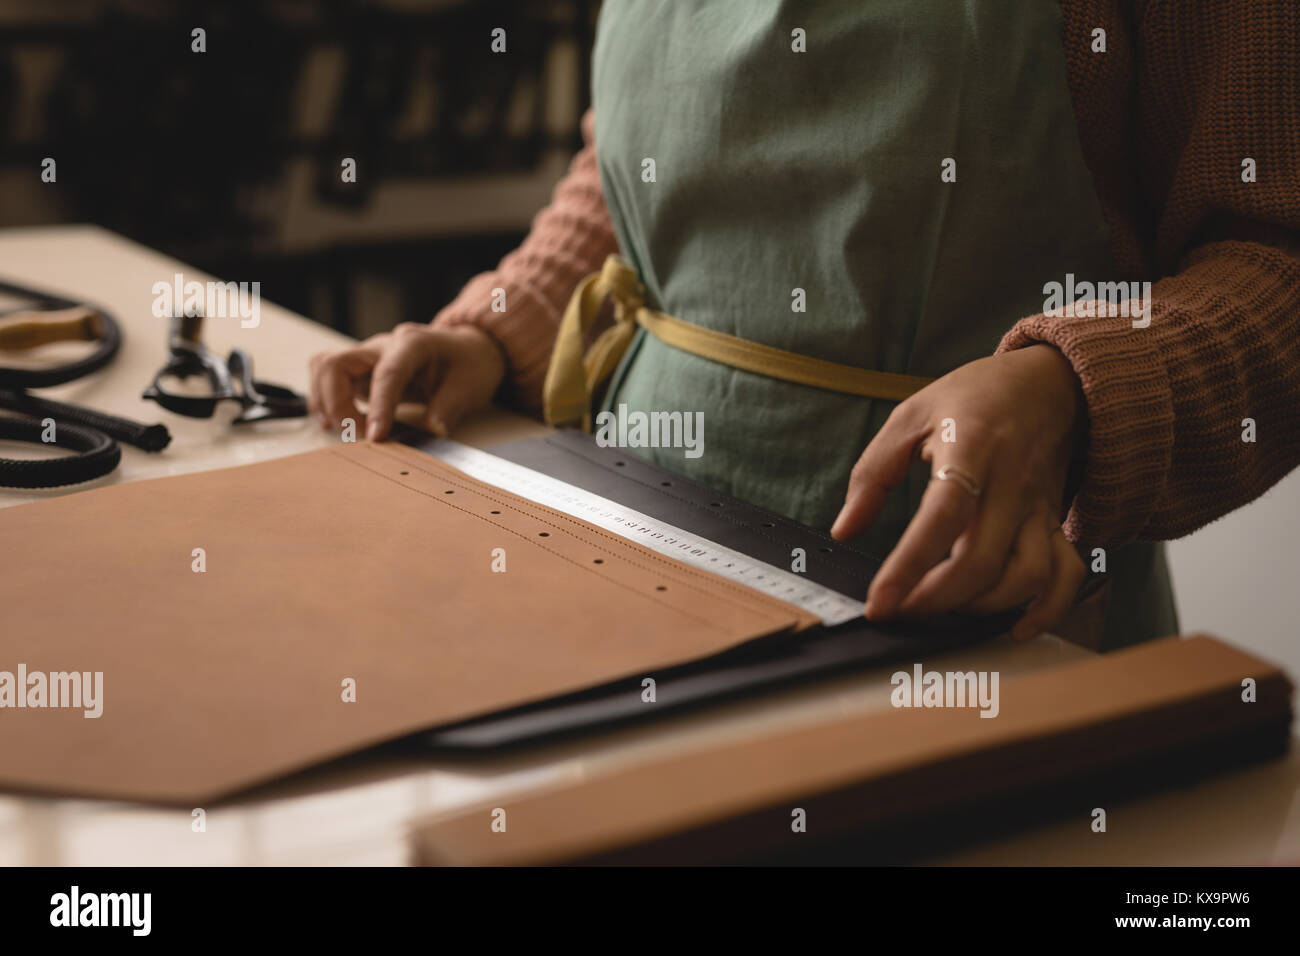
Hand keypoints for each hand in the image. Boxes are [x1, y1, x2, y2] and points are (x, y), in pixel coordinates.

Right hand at [308, 323, 505, 440]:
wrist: (466, 349)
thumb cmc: (469, 364)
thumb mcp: (470, 385)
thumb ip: (450, 407)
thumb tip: (434, 430)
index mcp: (412, 344)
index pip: (386, 373)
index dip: (378, 406)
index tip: (375, 438)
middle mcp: (382, 346)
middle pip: (337, 365)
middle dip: (338, 405)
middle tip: (360, 437)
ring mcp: (367, 357)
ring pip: (324, 368)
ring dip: (326, 402)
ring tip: (345, 431)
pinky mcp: (359, 371)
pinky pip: (326, 377)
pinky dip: (324, 400)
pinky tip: (335, 422)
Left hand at [831, 345, 1086, 640]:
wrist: (1047, 382)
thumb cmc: (972, 398)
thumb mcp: (910, 416)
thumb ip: (873, 474)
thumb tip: (844, 530)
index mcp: (971, 449)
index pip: (943, 516)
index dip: (911, 564)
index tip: (880, 602)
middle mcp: (1012, 483)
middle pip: (983, 559)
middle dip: (937, 599)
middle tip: (900, 611)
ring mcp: (1040, 506)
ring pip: (1027, 574)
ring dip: (983, 607)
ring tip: (942, 609)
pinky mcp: (1057, 521)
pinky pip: (1067, 574)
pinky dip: (1048, 609)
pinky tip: (1015, 629)